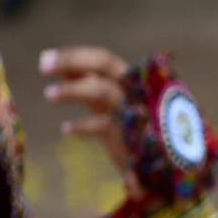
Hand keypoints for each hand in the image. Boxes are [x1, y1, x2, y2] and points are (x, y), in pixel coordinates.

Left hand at [39, 46, 144, 197]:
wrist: (174, 161)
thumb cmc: (141, 129)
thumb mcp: (116, 104)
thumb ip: (92, 86)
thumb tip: (63, 68)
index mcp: (131, 81)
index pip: (102, 59)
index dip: (73, 56)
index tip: (46, 58)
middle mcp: (134, 89)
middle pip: (104, 64)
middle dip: (72, 60)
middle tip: (43, 66)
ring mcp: (135, 109)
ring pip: (102, 90)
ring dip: (73, 89)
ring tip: (48, 94)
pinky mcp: (133, 134)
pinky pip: (103, 125)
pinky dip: (83, 126)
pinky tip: (66, 129)